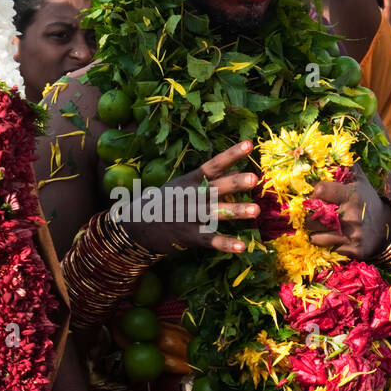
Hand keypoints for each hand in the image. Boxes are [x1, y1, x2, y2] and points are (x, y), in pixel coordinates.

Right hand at [123, 139, 259, 255]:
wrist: (135, 226)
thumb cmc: (162, 203)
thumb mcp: (181, 185)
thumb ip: (207, 179)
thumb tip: (235, 169)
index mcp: (190, 181)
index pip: (214, 165)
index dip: (231, 154)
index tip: (249, 145)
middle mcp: (191, 196)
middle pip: (217, 187)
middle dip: (235, 183)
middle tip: (254, 178)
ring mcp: (189, 216)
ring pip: (216, 212)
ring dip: (236, 211)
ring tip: (256, 210)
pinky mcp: (189, 236)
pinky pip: (210, 239)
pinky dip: (225, 244)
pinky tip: (241, 246)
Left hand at [305, 165, 390, 260]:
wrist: (386, 227)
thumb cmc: (367, 199)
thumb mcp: (360, 180)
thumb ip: (344, 166)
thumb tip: (325, 152)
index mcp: (353, 195)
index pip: (320, 190)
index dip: (313, 193)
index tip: (315, 195)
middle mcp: (352, 216)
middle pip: (312, 217)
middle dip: (308, 215)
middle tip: (310, 213)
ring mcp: (352, 236)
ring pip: (315, 236)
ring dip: (313, 231)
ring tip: (319, 225)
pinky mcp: (352, 251)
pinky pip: (326, 248)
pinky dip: (324, 243)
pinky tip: (331, 237)